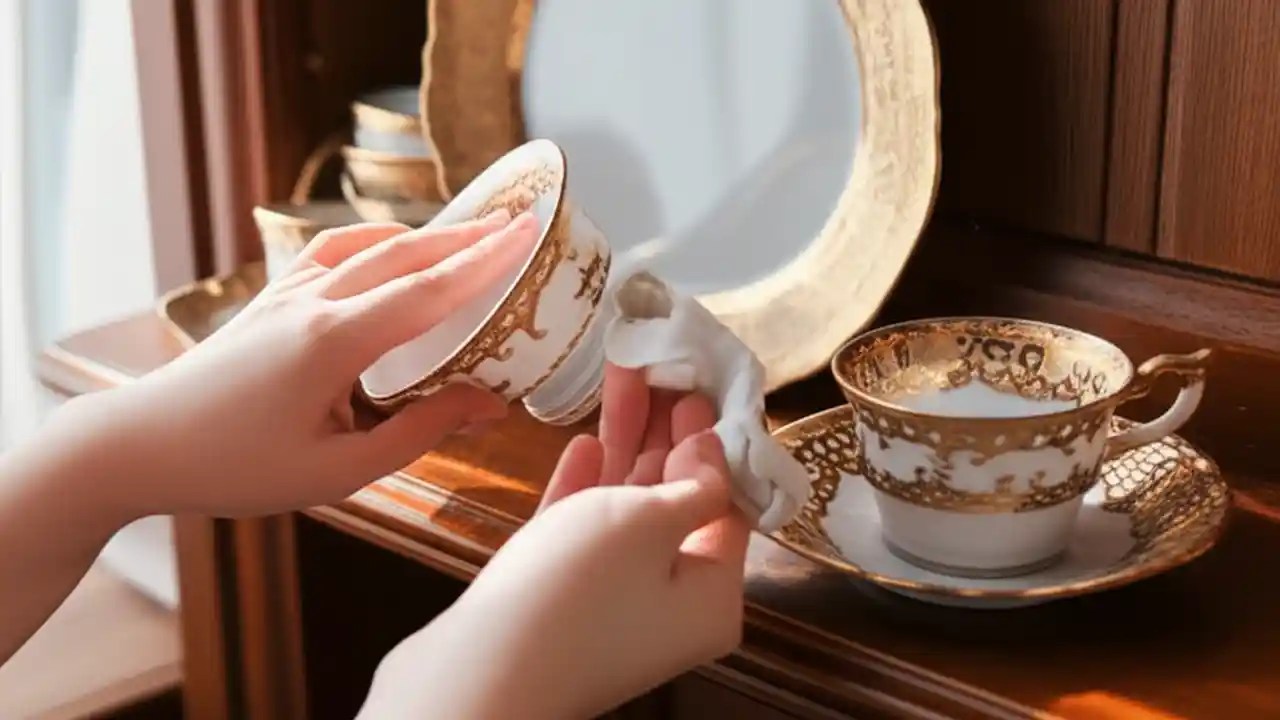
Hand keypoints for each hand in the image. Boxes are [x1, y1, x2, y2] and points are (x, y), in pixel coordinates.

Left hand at [70, 210, 537, 518]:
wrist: (141, 445)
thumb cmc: (237, 468)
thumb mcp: (340, 471)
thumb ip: (419, 431)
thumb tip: (487, 404)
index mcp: (334, 342)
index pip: (431, 291)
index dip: (487, 260)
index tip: (530, 231)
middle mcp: (312, 303)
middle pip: (406, 254)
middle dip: (467, 235)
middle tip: (518, 220)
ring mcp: (286, 295)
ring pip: (369, 247)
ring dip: (425, 236)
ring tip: (469, 232)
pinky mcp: (269, 300)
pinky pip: (332, 253)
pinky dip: (375, 243)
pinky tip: (391, 249)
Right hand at [362, 365, 750, 719]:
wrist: (474, 675)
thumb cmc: (578, 591)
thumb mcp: (650, 523)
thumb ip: (691, 482)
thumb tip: (711, 452)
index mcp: (711, 596)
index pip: (728, 503)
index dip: (714, 441)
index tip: (701, 384)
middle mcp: (668, 604)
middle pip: (675, 501)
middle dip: (664, 430)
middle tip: (660, 365)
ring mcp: (609, 605)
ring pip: (623, 510)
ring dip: (623, 444)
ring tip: (621, 374)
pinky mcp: (555, 602)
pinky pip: (580, 535)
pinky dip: (585, 490)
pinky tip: (583, 443)